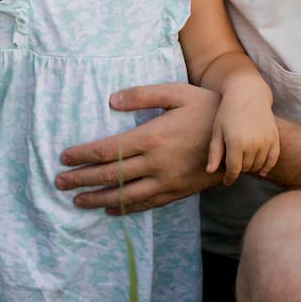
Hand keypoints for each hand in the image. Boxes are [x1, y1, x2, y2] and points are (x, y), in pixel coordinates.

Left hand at [54, 82, 221, 213]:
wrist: (241, 140)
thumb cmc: (207, 109)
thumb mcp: (177, 92)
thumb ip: (143, 94)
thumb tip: (112, 100)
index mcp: (152, 137)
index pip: (108, 150)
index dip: (83, 156)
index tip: (64, 158)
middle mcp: (157, 163)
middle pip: (112, 175)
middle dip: (82, 180)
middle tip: (59, 183)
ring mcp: (167, 181)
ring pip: (126, 195)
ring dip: (99, 199)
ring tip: (77, 202)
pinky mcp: (177, 191)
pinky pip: (147, 204)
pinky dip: (126, 208)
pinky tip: (111, 209)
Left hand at [207, 107, 281, 185]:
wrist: (247, 93)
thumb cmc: (227, 111)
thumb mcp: (217, 131)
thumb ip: (214, 153)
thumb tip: (210, 172)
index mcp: (236, 142)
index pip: (234, 170)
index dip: (229, 178)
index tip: (227, 182)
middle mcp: (253, 143)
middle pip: (246, 168)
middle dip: (239, 170)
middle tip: (233, 167)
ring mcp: (266, 141)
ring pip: (258, 165)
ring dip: (251, 168)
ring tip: (243, 163)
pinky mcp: (274, 137)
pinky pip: (273, 159)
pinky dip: (267, 167)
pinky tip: (261, 171)